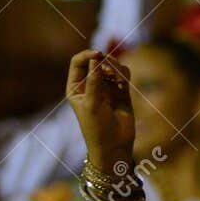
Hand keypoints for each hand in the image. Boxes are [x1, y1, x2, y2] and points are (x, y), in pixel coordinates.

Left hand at [67, 49, 133, 169]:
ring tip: (119, 81)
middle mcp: (89, 85)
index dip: (88, 55)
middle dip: (106, 62)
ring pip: (112, 65)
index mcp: (75, 88)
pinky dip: (124, 74)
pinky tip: (124, 84)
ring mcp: (105, 87)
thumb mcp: (92, 104)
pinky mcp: (121, 91)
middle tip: (110, 74)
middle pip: (97, 60)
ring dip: (116, 68)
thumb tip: (96, 58)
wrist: (114, 145)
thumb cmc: (96, 128)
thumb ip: (94, 81)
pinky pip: (123, 74)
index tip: (98, 55)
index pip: (78, 62)